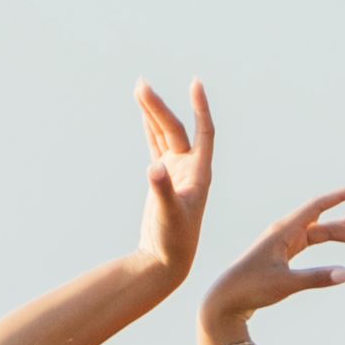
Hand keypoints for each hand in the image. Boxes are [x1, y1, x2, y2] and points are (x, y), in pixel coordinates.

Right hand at [134, 79, 214, 289]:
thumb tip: (153, 167)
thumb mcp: (169, 214)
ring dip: (153, 112)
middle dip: (159, 107)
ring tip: (140, 88)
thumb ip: (162, 189)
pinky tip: (143, 114)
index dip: (200, 107)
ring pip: (165, 134)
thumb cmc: (173, 241)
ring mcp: (176, 171)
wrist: (166, 261)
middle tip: (141, 85)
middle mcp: (190, 168)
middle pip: (176, 128)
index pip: (204, 131)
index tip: (195, 83)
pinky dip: (149, 129)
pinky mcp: (163, 178)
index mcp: (200, 173)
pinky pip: (156, 145)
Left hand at [197, 184, 344, 344]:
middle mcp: (285, 233)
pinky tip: (340, 243)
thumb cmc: (250, 289)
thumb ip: (319, 278)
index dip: (341, 197)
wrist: (224, 302)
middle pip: (327, 226)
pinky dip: (329, 242)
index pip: (318, 207)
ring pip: (321, 234)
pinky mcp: (283, 257)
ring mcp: (284, 244)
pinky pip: (312, 244)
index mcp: (284, 231)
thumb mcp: (286, 283)